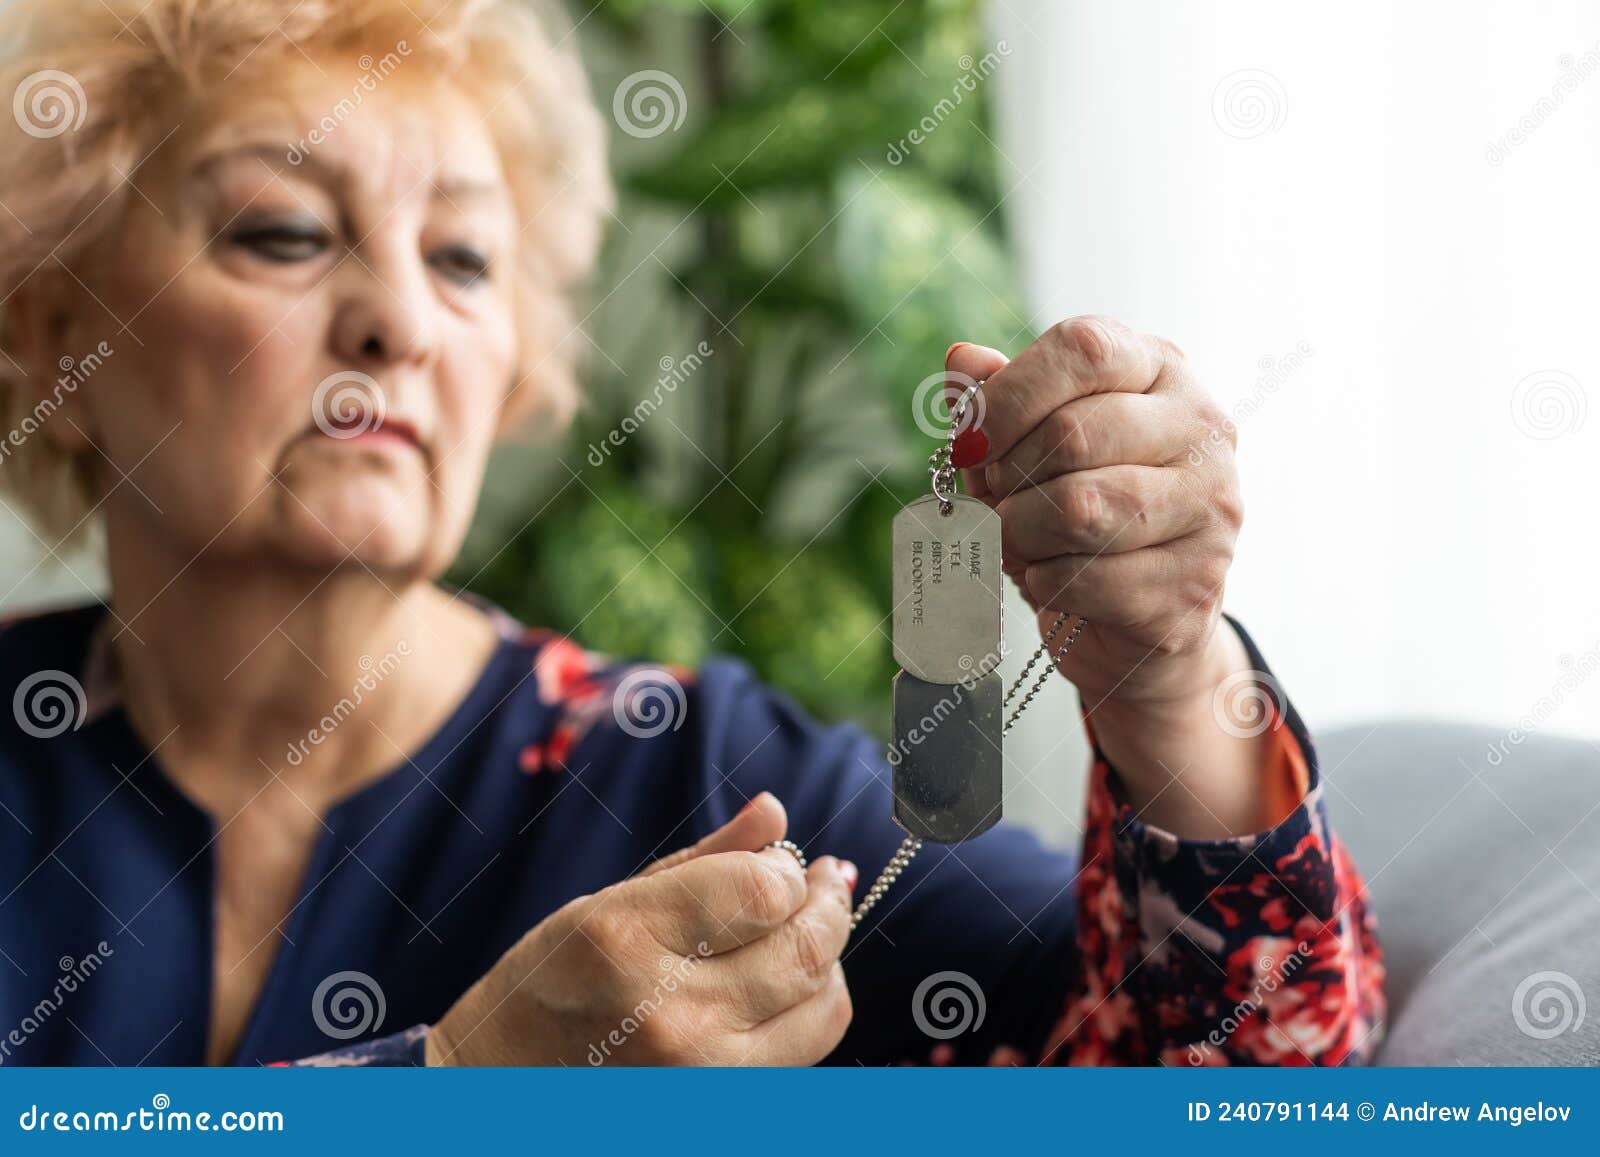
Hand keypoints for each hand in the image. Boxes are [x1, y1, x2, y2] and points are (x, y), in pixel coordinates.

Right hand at [425, 793, 856, 1065]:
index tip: (785, 862)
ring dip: (828, 960)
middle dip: (829, 906)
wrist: (500, 1089)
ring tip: (809, 932)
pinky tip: (788, 985)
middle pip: (804, 951)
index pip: (761, 893)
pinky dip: (809, 1010)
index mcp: (626, 940)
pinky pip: (804, 1054)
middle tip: (828, 881)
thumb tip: (775, 811)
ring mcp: (701, 1076)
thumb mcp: (607, 903)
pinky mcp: (722, 1109)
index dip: (788, 871)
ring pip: (822, 1008)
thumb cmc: (547, 987)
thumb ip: (704, 859)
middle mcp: (670, 1013)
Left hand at [945, 319, 1244, 709]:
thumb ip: (997, 399)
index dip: (1010, 395)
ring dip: (1020, 532)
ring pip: (1079, 508)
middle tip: (995, 500)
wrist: (1134, 615)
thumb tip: (962, 360)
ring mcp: (1211, 505)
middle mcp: (1201, 427)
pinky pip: (1088, 577)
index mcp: (1161, 369)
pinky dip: (1045, 582)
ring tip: (1016, 539)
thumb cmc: (1076, 508)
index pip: (1083, 350)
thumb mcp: (1028, 444)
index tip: (970, 442)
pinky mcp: (1195, 580)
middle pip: (1073, 434)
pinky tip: (1049, 578)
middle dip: (1009, 477)